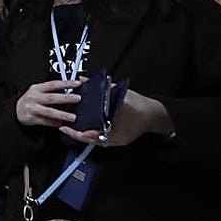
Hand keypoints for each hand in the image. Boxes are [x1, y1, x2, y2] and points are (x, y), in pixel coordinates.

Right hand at [15, 79, 81, 128]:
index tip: (77, 84)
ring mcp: (32, 108)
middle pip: (52, 98)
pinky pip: (45, 121)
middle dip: (66, 98)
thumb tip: (70, 90)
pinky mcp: (31, 118)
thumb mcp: (38, 91)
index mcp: (37, 88)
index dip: (66, 83)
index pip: (53, 84)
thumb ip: (51, 90)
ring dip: (62, 114)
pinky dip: (55, 123)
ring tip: (72, 117)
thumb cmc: (31, 100)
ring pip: (49, 111)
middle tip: (78, 99)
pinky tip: (62, 124)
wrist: (15, 110)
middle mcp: (34, 97)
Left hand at [58, 87, 172, 147]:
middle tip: (64, 128)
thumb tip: (83, 80)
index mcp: (115, 131)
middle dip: (76, 134)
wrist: (156, 114)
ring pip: (95, 140)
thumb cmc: (140, 105)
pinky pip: (101, 138)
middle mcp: (114, 138)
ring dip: (82, 134)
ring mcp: (116, 139)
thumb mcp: (120, 93)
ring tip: (70, 128)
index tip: (68, 128)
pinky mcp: (118, 138)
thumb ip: (101, 87)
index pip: (91, 136)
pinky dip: (91, 133)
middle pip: (90, 140)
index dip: (78, 133)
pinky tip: (83, 127)